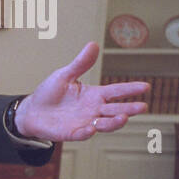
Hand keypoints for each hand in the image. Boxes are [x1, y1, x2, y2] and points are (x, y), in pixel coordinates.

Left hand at [15, 42, 149, 141]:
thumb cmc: (50, 93)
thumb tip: (93, 44)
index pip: (116, 91)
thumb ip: (80, 63)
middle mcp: (93, 109)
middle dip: (130, 109)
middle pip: (116, 110)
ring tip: (123, 118)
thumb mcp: (65, 75)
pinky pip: (82, 134)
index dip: (130, 89)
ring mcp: (84, 122)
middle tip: (143, 107)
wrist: (31, 111)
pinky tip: (92, 129)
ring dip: (114, 122)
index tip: (146, 86)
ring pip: (105, 124)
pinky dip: (88, 132)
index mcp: (94, 95)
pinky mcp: (72, 133)